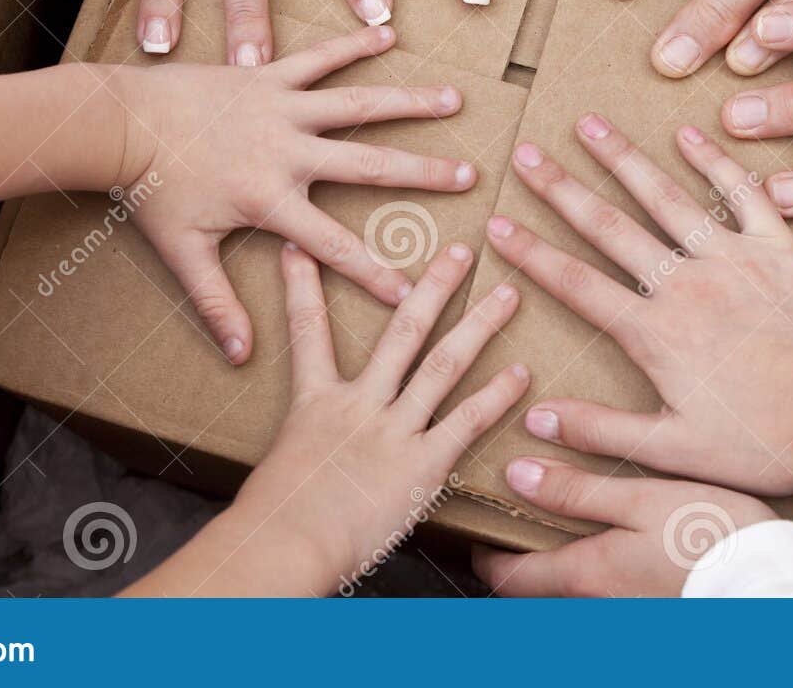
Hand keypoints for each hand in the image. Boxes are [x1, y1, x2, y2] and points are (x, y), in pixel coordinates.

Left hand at [112, 24, 478, 362]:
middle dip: (423, 173)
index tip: (414, 292)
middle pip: (368, 165)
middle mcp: (287, 151)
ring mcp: (281, 108)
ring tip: (453, 99)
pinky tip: (389, 33)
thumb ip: (215, 303)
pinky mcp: (267, 75)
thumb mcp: (183, 252)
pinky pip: (317, 57)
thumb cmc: (150, 189)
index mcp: (270, 199)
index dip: (375, 272)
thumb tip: (240, 355)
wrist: (119, 122)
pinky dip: (353, 45)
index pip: (333, 246)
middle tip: (469, 175)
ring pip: (356, 104)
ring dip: (407, 103)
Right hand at [125, 245, 528, 595]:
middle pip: (402, 331)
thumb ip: (306, 446)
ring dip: (477, 326)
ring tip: (507, 294)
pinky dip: (495, 396)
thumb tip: (317, 452)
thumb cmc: (272, 522)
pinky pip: (465, 422)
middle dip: (434, 286)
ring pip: (442, 364)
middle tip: (461, 251)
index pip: (308, 331)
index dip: (303, 286)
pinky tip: (520, 374)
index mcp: (315, 403)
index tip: (304, 247)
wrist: (284, 545)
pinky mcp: (420, 465)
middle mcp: (358, 404)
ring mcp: (392, 430)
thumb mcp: (281, 469)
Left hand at [473, 460, 773, 596]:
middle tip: (511, 526)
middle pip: (537, 593)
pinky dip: (592, 572)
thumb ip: (576, 491)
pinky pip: (606, 596)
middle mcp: (599, 604)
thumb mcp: (639, 498)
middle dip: (518, 565)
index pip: (510, 579)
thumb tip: (517, 476)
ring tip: (557, 527)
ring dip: (555, 566)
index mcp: (586, 574)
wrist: (774, 581)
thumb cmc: (711, 536)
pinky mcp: (655, 607)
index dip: (484, 559)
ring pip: (572, 595)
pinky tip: (610, 543)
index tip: (474, 535)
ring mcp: (627, 612)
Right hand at [487, 115, 792, 494]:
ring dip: (624, 158)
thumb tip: (535, 420)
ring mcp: (734, 260)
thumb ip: (601, 431)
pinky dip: (714, 161)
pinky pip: (743, 194)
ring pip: (667, 197)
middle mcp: (686, 284)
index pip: (576, 283)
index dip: (531, 253)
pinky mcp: (781, 248)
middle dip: (562, 188)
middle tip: (527, 154)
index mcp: (655, 333)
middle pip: (610, 226)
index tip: (497, 225)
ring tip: (590, 124)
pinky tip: (688, 133)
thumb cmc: (765, 443)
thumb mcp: (673, 450)